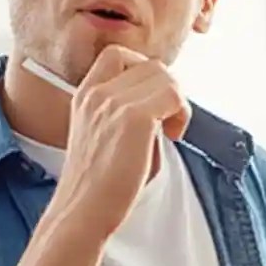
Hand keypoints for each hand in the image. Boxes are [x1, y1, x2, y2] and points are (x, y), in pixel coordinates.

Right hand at [50, 44, 190, 238]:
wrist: (84, 210)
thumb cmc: (100, 184)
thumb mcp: (105, 134)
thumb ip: (129, 111)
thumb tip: (164, 101)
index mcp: (86, 95)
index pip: (118, 55)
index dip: (143, 71)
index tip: (151, 100)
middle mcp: (97, 92)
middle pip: (150, 64)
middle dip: (167, 88)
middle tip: (166, 120)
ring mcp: (115, 102)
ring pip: (166, 77)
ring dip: (177, 101)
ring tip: (170, 130)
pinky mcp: (135, 118)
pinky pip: (174, 96)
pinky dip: (182, 114)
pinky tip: (173, 136)